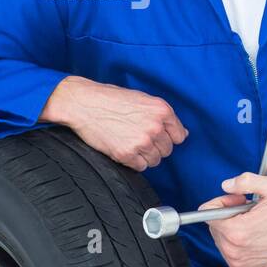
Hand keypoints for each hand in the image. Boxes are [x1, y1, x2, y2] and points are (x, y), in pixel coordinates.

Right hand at [40, 76, 187, 170]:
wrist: (83, 104)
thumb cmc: (110, 99)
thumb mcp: (142, 99)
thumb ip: (162, 116)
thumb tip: (183, 133)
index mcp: (161, 110)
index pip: (179, 135)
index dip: (167, 136)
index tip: (157, 135)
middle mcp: (155, 126)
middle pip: (167, 149)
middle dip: (155, 146)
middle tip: (137, 137)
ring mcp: (142, 141)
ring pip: (155, 160)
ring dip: (144, 155)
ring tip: (129, 142)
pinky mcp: (127, 154)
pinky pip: (141, 167)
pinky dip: (133, 161)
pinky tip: (123, 147)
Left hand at [201, 172, 266, 266]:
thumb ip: (245, 181)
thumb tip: (226, 185)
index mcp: (237, 231)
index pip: (207, 213)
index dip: (222, 202)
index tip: (238, 200)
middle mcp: (235, 250)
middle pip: (213, 225)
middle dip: (227, 214)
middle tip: (248, 209)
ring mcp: (238, 261)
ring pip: (220, 237)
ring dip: (232, 227)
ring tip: (254, 221)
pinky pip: (228, 249)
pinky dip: (237, 240)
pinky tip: (254, 233)